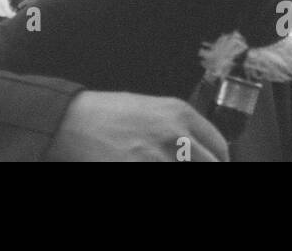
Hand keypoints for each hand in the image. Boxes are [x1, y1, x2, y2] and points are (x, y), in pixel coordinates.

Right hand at [46, 90, 228, 161]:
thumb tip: (196, 152)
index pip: (219, 148)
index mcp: (180, 113)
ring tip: (159, 165)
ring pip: (189, 174)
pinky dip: (158, 176)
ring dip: (181, 173)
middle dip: (201, 170)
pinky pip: (167, 181)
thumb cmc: (108, 115)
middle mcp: (175, 134)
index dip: (217, 162)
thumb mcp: (150, 109)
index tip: (211, 164)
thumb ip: (179, 129)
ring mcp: (158, 157)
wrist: (72, 122)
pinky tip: (141, 168)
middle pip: (211, 165)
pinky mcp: (139, 170)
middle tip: (184, 167)